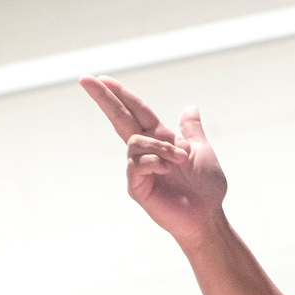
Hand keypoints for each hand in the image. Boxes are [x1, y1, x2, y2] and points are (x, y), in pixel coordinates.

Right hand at [80, 75, 227, 247]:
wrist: (209, 215)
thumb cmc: (207, 188)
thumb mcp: (202, 151)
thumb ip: (192, 130)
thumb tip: (190, 107)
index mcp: (160, 140)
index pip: (137, 112)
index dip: (122, 95)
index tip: (103, 78)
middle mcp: (146, 152)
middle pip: (120, 119)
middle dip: (104, 99)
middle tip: (85, 79)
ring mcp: (138, 170)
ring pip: (135, 142)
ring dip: (160, 147)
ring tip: (180, 159)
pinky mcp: (137, 187)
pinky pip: (137, 164)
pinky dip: (155, 162)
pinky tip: (168, 170)